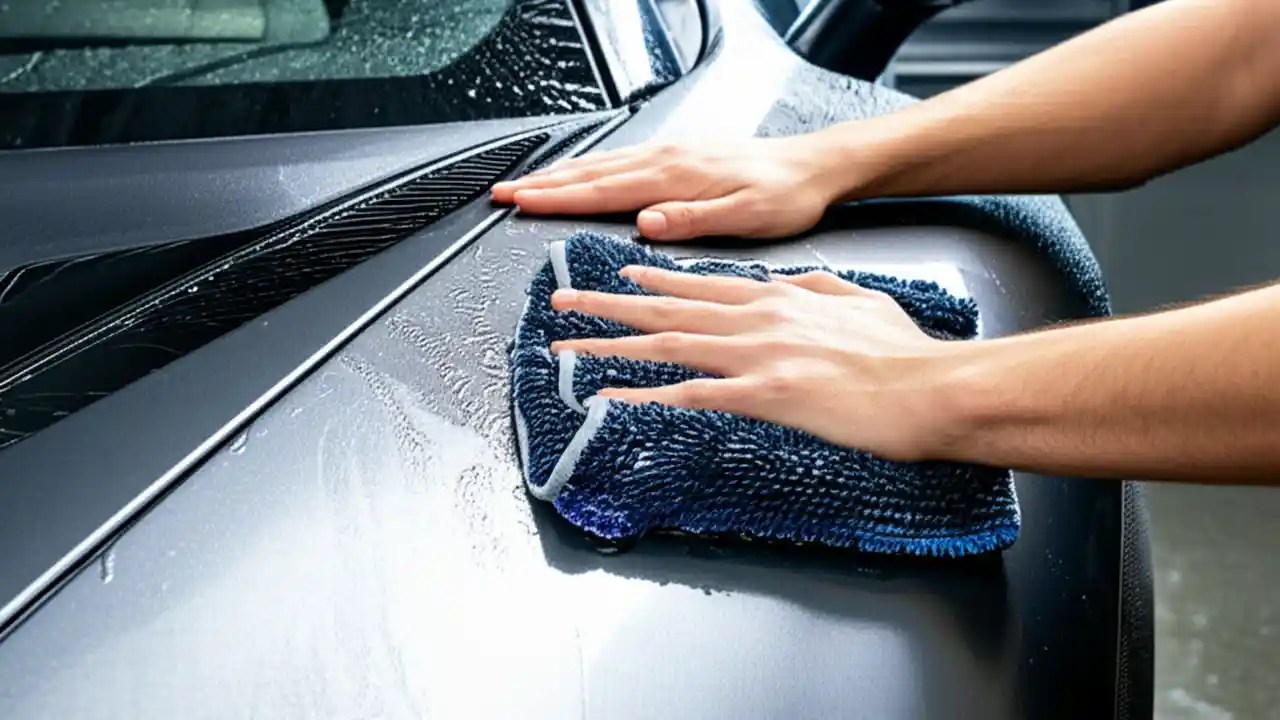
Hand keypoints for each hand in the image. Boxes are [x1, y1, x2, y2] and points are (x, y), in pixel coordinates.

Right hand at [490, 136, 845, 241]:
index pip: (602, 190)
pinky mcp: (680, 153)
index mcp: (675, 177)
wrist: (811, 166)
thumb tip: (647, 222)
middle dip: (543, 183)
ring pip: (602, 163)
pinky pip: (622, 158)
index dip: (556, 199)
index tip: (519, 203)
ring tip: (527, 184)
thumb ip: (692, 219)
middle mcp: (667, 158)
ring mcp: (671, 152)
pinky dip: (591, 167)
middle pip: (591, 173)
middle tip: (501, 193)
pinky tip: (582, 173)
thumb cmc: (784, 196)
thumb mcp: (745, 216)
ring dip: (561, 174)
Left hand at [548, 265, 968, 461]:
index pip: (703, 283)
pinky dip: (644, 395)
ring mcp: (756, 355)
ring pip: (665, 345)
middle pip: (668, 310)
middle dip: (609, 305)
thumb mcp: (860, 302)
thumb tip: (795, 285)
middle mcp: (757, 318)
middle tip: (564, 301)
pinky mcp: (763, 394)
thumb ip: (820, 290)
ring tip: (565, 347)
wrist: (930, 387)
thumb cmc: (903, 354)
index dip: (657, 280)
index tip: (623, 275)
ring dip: (609, 345)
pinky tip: (610, 399)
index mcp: (780, 296)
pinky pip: (689, 395)